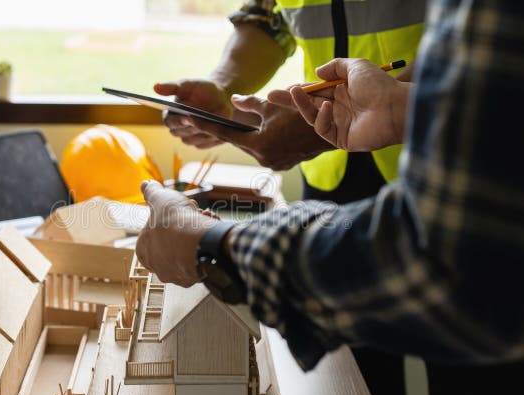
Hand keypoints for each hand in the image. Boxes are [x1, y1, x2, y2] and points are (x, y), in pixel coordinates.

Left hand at [136, 181, 219, 286]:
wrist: (198, 243)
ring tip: (206, 222)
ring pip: (187, 250)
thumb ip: (152, 192)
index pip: (154, 231)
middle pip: (172, 240)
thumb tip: (145, 184)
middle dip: (185, 225)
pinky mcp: (194, 278)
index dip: (168, 217)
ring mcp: (176, 274)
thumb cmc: (174, 223)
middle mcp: (157, 266)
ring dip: (198, 233)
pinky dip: (206, 247)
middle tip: (195, 214)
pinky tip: (210, 236)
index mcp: (143, 250)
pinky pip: (201, 259)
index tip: (179, 209)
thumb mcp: (160, 198)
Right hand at [153, 80, 232, 148]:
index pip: (169, 122)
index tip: (187, 115)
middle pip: (182, 133)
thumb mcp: (187, 85)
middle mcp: (178, 130)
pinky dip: (211, 137)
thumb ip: (171, 87)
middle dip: (192, 126)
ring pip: (193, 140)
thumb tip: (155, 87)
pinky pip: (206, 144)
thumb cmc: (200, 90)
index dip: (178, 120)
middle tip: (203, 119)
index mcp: (170, 116)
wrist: (219, 97)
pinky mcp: (203, 144)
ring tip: (213, 123)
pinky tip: (218, 128)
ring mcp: (190, 139)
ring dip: (202, 132)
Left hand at [181, 95, 332, 169]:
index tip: (188, 118)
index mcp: (260, 145)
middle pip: (240, 142)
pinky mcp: (284, 164)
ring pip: (254, 147)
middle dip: (229, 130)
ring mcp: (275, 164)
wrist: (334, 130)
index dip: (205, 125)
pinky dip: (263, 141)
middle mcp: (265, 159)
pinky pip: (266, 151)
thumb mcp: (274, 104)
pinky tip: (264, 132)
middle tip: (210, 120)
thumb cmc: (304, 114)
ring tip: (242, 124)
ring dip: (249, 136)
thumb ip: (250, 103)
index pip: (226, 134)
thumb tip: (234, 101)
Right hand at [267, 58, 409, 150]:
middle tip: (270, 96)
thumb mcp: (355, 66)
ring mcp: (339, 125)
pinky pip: (323, 129)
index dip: (299, 90)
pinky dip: (320, 117)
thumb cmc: (380, 86)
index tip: (284, 87)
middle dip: (289, 100)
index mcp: (342, 93)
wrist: (396, 108)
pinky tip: (326, 107)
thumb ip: (334, 67)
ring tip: (293, 92)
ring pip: (312, 116)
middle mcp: (339, 109)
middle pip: (308, 105)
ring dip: (301, 104)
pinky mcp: (341, 139)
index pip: (314, 92)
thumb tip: (316, 74)